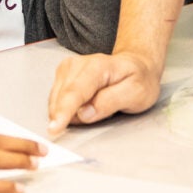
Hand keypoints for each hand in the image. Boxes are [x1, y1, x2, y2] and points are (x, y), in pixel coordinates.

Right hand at [46, 51, 160, 135]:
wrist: (136, 65)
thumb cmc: (137, 80)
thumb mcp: (136, 94)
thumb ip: (110, 102)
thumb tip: (84, 114)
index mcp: (98, 66)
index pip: (75, 92)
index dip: (64, 111)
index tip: (55, 128)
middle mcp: (78, 64)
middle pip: (61, 97)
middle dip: (67, 116)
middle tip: (95, 117)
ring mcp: (68, 68)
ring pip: (55, 99)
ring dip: (67, 112)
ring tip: (95, 108)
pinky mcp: (63, 74)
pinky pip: (56, 99)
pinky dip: (65, 109)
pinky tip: (84, 106)